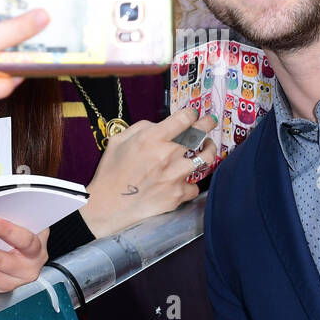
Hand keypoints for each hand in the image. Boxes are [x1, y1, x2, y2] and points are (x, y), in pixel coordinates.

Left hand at [0, 217, 45, 292]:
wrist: (31, 256)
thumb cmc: (27, 237)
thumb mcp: (28, 225)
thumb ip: (15, 218)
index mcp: (37, 250)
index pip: (24, 240)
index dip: (7, 231)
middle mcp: (28, 269)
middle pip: (2, 261)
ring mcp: (15, 281)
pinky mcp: (2, 288)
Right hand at [78, 106, 216, 237]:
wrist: (109, 206)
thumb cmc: (110, 172)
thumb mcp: (119, 140)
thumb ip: (142, 128)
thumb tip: (161, 126)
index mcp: (152, 138)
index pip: (183, 119)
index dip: (191, 113)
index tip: (193, 114)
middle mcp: (168, 155)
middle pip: (200, 134)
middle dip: (208, 123)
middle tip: (210, 121)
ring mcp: (175, 176)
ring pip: (206, 158)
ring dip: (208, 150)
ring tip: (207, 147)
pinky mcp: (178, 195)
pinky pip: (195, 186)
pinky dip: (191, 183)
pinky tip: (186, 180)